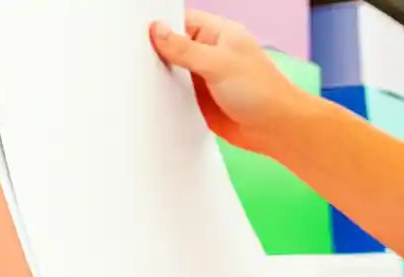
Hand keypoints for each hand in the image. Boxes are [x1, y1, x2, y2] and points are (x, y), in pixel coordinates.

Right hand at [149, 11, 313, 153]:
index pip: (180, 21)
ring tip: (133, 80)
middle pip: (171, 46)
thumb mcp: (219, 64)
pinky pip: (173, 94)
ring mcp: (202, 77)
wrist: (275, 129)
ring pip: (170, 71)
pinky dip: (162, 97)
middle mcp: (208, 53)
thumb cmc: (260, 91)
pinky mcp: (198, 100)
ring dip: (157, 77)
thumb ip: (185, 49)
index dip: (158, 25)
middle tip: (128, 58)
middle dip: (153, 52)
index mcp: (217, 33)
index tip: (135, 35)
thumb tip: (157, 30)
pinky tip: (148, 100)